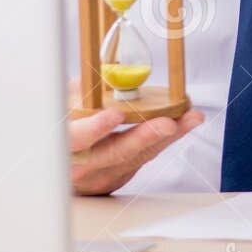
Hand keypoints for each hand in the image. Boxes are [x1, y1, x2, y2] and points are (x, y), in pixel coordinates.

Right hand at [69, 105, 204, 195]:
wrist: (61, 164)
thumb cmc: (63, 126)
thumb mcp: (61, 106)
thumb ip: (78, 92)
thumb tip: (106, 73)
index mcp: (64, 144)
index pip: (76, 139)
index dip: (96, 128)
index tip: (116, 114)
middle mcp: (83, 165)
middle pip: (115, 153)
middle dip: (145, 137)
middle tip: (168, 123)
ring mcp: (102, 175)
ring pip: (138, 156)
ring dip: (167, 137)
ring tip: (190, 118)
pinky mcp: (119, 177)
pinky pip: (144, 158)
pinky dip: (164, 141)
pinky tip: (183, 125)